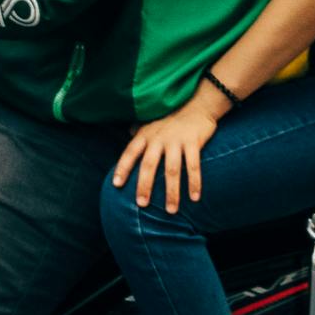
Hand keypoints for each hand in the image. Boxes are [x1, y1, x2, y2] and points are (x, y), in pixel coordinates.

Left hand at [111, 88, 230, 211]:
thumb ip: (139, 129)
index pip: (130, 152)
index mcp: (146, 134)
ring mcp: (176, 140)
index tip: (116, 185)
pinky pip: (193, 166)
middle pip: (148, 165)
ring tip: (171, 211)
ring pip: (171, 170)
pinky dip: (194, 183)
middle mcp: (159, 138)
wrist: (198, 103)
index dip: (122, 168)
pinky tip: (194, 198)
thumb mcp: (152, 121)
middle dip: (144, 186)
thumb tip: (128, 133)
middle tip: (142, 204)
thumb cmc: (172, 115)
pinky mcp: (193, 142)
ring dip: (171, 192)